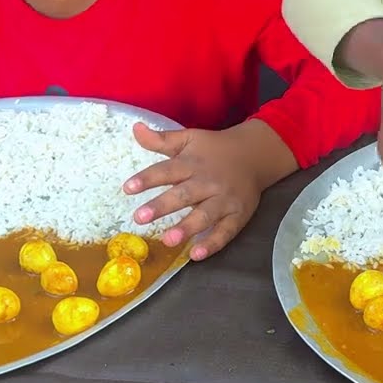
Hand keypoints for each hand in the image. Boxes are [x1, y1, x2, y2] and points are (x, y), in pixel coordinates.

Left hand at [124, 121, 277, 260]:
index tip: (128, 188)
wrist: (255, 155)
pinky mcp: (238, 215)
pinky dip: (213, 244)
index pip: (166, 171)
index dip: (147, 179)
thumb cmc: (214, 149)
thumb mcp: (188, 138)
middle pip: (183, 195)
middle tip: (140, 217)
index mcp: (192, 163)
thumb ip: (161, 139)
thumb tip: (135, 127)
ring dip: (187, 228)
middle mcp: (207, 182)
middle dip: (162, 206)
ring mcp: (224, 200)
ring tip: (168, 240)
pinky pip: (225, 232)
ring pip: (204, 215)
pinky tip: (197, 254)